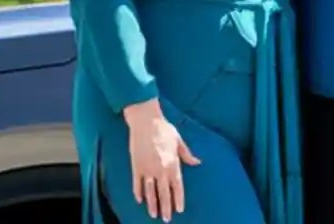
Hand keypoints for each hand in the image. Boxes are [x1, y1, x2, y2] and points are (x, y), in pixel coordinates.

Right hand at [124, 99, 200, 221]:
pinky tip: (139, 200)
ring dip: (152, 204)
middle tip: (167, 219)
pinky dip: (138, 192)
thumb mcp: (179, 140)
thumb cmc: (164, 129)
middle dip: (165, 207)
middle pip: (163, 192)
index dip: (178, 199)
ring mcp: (147, 168)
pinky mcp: (136, 165)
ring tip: (153, 214)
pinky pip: (137, 183)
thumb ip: (187, 154)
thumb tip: (197, 162)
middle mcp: (160, 169)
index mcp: (173, 163)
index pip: (177, 186)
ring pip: (150, 191)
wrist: (145, 120)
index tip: (179, 209)